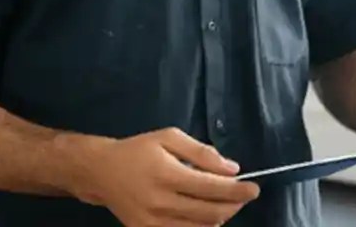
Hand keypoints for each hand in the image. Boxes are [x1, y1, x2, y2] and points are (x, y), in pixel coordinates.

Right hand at [73, 127, 260, 226]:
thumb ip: (201, 152)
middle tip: (244, 197)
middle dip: (234, 205)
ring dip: (221, 218)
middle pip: (211, 212)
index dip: (238, 190)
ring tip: (225, 205)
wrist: (101, 172)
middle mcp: (161, 201)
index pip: (212, 187)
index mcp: (166, 173)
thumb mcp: (168, 138)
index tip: (254, 188)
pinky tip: (206, 216)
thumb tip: (232, 169)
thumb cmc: (137, 150)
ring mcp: (154, 222)